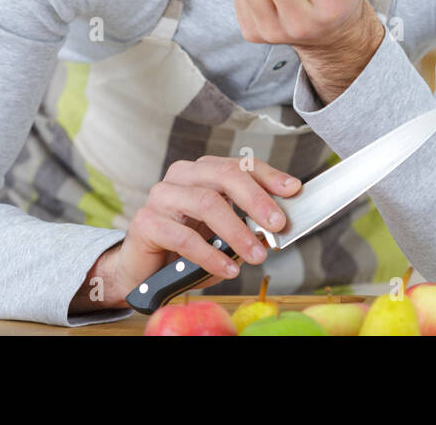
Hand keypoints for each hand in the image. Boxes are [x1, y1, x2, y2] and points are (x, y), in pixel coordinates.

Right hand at [93, 156, 301, 308]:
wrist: (142, 270)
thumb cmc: (185, 248)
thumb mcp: (222, 234)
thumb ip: (246, 226)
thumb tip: (277, 226)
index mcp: (202, 171)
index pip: (239, 165)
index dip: (268, 175)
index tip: (293, 189)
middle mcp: (181, 176)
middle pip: (224, 175)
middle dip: (256, 199)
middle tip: (277, 224)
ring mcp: (161, 197)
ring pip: (206, 203)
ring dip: (237, 231)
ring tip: (257, 256)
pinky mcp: (147, 223)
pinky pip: (184, 237)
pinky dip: (210, 255)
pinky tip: (227, 269)